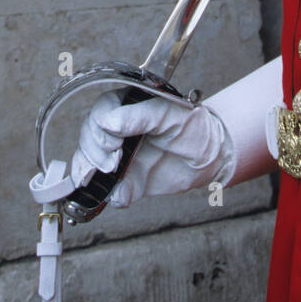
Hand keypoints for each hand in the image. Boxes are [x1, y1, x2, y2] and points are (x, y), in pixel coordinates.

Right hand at [70, 91, 230, 206]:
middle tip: (113, 162)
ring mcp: (120, 155)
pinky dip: (110, 195)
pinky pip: (107, 190)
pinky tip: (120, 195)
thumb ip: (142, 116)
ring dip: (91, 171)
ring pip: (89, 162)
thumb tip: (109, 123)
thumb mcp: (173, 114)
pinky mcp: (127, 180)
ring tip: (112, 173)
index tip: (113, 143)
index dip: (99, 127)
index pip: (100, 111)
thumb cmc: (195, 127)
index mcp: (129, 106)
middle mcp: (119, 130)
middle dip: (94, 151)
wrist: (211, 157)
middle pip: (89, 136)